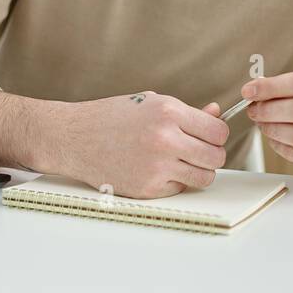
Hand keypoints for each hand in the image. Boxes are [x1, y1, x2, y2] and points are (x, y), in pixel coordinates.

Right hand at [54, 91, 228, 198]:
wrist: (74, 137)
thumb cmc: (112, 117)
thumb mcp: (150, 103)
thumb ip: (187, 113)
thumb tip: (217, 114)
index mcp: (168, 112)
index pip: (218, 132)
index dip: (216, 135)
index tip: (208, 136)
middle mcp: (165, 139)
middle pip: (216, 157)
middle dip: (211, 155)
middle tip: (196, 151)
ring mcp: (156, 166)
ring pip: (204, 178)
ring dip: (197, 172)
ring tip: (180, 162)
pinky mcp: (147, 188)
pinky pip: (179, 189)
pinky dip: (173, 182)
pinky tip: (155, 170)